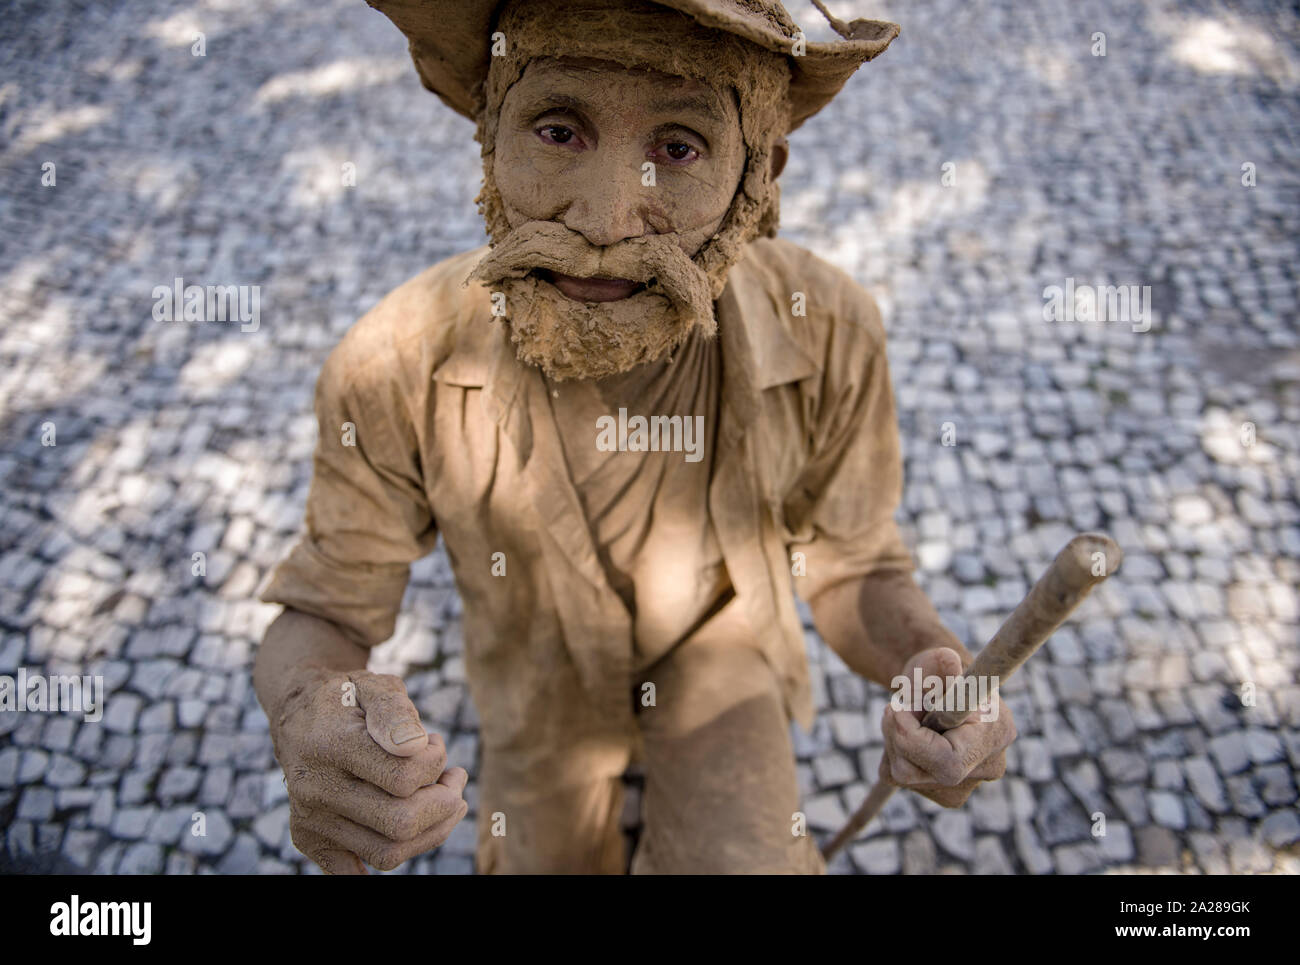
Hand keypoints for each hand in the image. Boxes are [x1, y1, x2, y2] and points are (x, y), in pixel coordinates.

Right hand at [270, 669, 468, 873]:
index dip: (435, 761)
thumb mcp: (374, 685)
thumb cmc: (348, 698)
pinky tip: (414, 833)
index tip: (434, 742)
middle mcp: (315, 789)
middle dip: (444, 801)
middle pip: (401, 823)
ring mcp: (311, 820)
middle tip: (453, 777)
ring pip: (389, 852)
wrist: (299, 714)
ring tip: (445, 798)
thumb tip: (415, 746)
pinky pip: (354, 874)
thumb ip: (394, 711)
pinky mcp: (310, 840)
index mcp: (330, 745)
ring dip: (433, 829)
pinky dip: (390, 857)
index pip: (405, 777)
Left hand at [878, 647, 1015, 807]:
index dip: (911, 737)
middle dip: (898, 734)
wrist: (937, 687)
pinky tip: (907, 731)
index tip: (896, 706)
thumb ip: (945, 663)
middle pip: (918, 771)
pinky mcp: (939, 792)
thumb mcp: (938, 661)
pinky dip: (893, 750)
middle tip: (897, 702)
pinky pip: (896, 775)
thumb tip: (949, 662)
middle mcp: (986, 768)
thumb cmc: (939, 672)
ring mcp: (963, 785)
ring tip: (907, 712)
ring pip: (903, 773)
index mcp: (997, 733)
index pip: (948, 760)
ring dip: (893, 738)